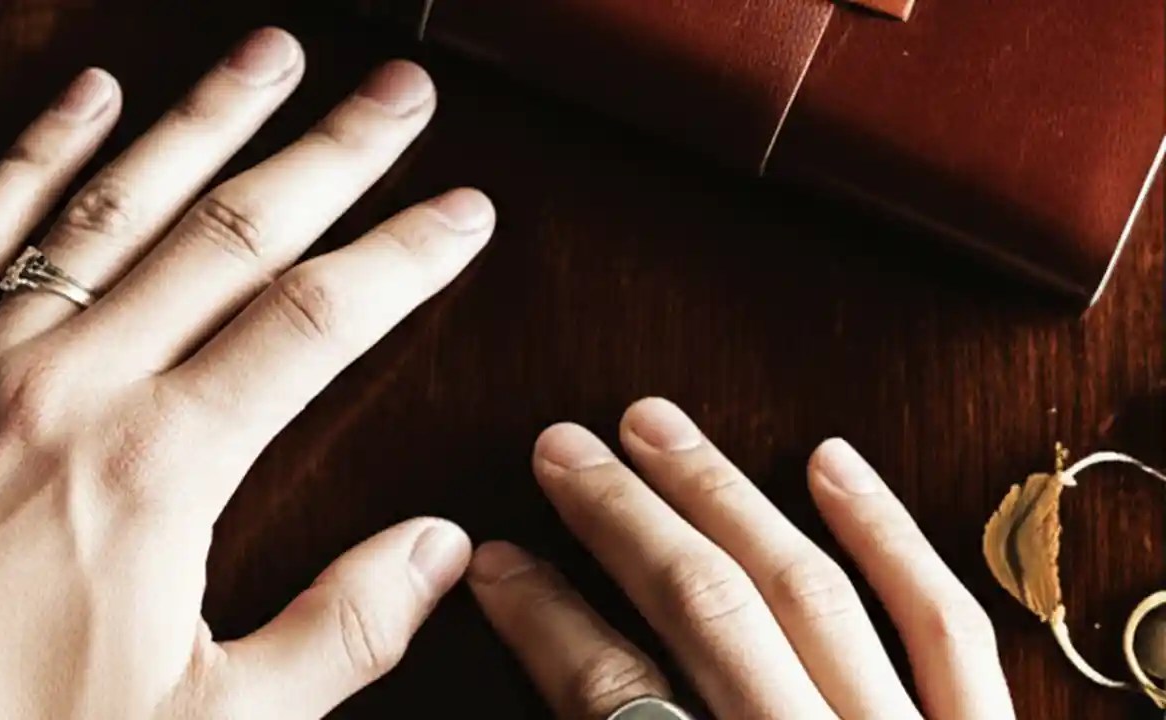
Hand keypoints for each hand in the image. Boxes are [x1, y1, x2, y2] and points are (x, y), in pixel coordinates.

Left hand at [0, 28, 492, 717]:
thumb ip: (338, 634)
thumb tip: (439, 549)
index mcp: (159, 465)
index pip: (318, 321)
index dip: (405, 256)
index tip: (462, 212)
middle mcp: (73, 385)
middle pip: (233, 233)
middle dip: (332, 153)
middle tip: (398, 96)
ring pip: (116, 204)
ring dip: (203, 120)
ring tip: (273, 54)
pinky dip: (36, 152)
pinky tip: (89, 97)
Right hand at [470, 399, 1015, 718]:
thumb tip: (566, 692)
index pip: (612, 697)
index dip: (544, 619)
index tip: (496, 563)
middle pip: (706, 614)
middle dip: (623, 520)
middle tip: (560, 448)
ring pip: (807, 593)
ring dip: (725, 496)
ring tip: (657, 425)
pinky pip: (947, 626)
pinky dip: (889, 535)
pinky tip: (830, 460)